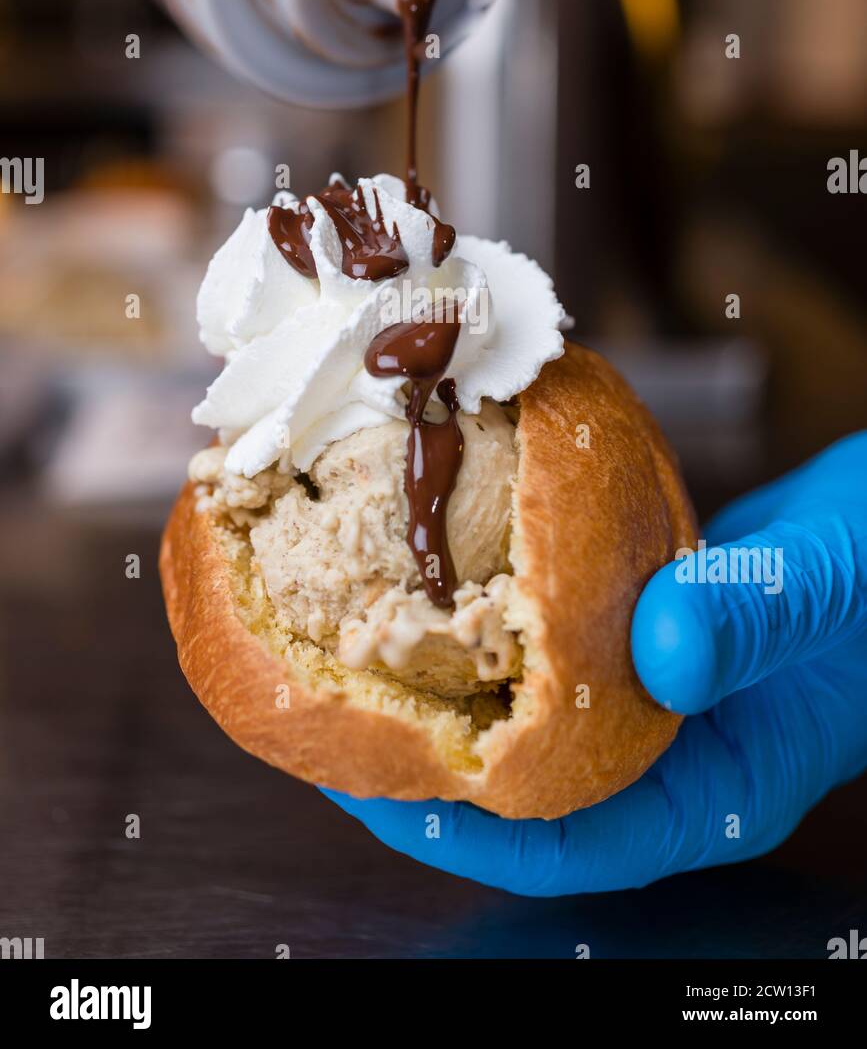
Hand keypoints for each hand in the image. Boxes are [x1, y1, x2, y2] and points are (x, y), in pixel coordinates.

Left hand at [325, 432, 866, 894]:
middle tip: (331, 710)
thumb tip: (658, 650)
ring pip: (536, 713)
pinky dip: (503, 618)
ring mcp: (658, 693)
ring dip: (455, 686)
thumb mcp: (838, 581)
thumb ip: (760, 616)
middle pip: (529, 785)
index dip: (467, 830)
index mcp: (719, 785)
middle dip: (430, 758)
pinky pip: (560, 642)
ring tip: (364, 645)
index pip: (573, 841)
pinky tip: (450, 575)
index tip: (377, 788)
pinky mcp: (646, 631)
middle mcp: (674, 750)